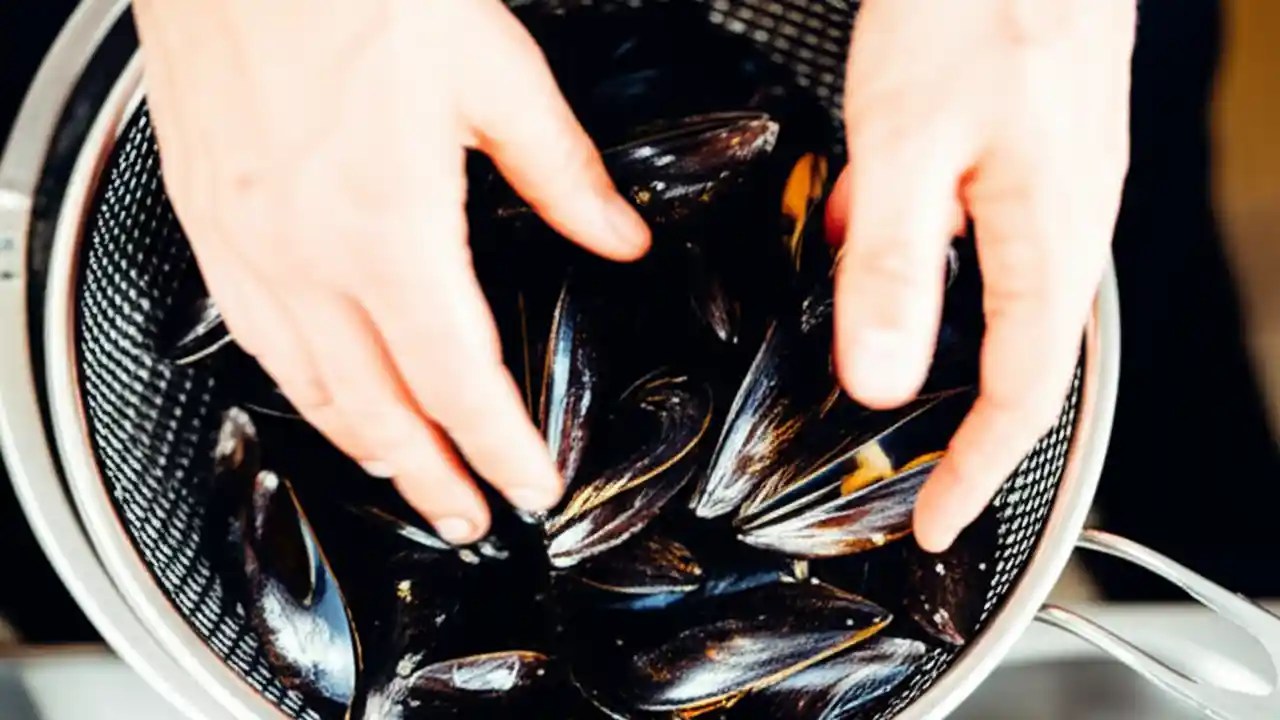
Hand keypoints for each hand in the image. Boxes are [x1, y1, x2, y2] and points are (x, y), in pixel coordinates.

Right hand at [131, 0, 649, 543]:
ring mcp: (247, 244)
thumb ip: (563, 172)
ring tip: (407, 475)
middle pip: (379, 409)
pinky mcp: (208, 220)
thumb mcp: (494, 73)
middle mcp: (308, 254)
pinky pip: (254, 336)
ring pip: (309, 386)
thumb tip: (617, 234)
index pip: (459, 380)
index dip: (501, 445)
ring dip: (365, 446)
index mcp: (391, 227)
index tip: (531, 483)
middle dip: (432, 476)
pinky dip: (300, 387)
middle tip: (469, 515)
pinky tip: (323, 394)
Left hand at [827, 0, 1135, 550]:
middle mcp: (1064, 217)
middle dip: (958, 422)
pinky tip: (869, 218)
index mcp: (1047, 237)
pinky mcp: (1025, 144)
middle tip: (905, 466)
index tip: (933, 522)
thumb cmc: (976, 3)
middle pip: (1016, 357)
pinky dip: (920, 248)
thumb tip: (879, 380)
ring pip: (992, 292)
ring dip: (930, 329)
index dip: (976, 470)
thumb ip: (892, 266)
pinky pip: (977, 229)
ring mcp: (1051, 179)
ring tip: (866, 346)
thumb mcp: (908, 146)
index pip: (1021, 395)